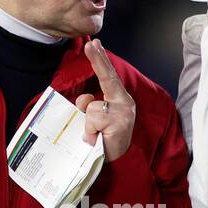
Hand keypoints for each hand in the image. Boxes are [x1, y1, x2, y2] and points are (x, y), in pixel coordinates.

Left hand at [78, 38, 134, 160]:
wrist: (118, 164)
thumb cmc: (105, 141)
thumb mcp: (96, 120)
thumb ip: (90, 107)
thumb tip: (83, 102)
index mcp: (119, 100)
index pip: (108, 77)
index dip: (100, 60)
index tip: (94, 43)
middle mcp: (125, 103)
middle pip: (107, 78)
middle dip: (97, 59)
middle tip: (91, 43)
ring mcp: (123, 113)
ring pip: (91, 107)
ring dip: (87, 122)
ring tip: (96, 135)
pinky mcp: (118, 123)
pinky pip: (91, 119)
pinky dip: (89, 130)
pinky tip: (97, 139)